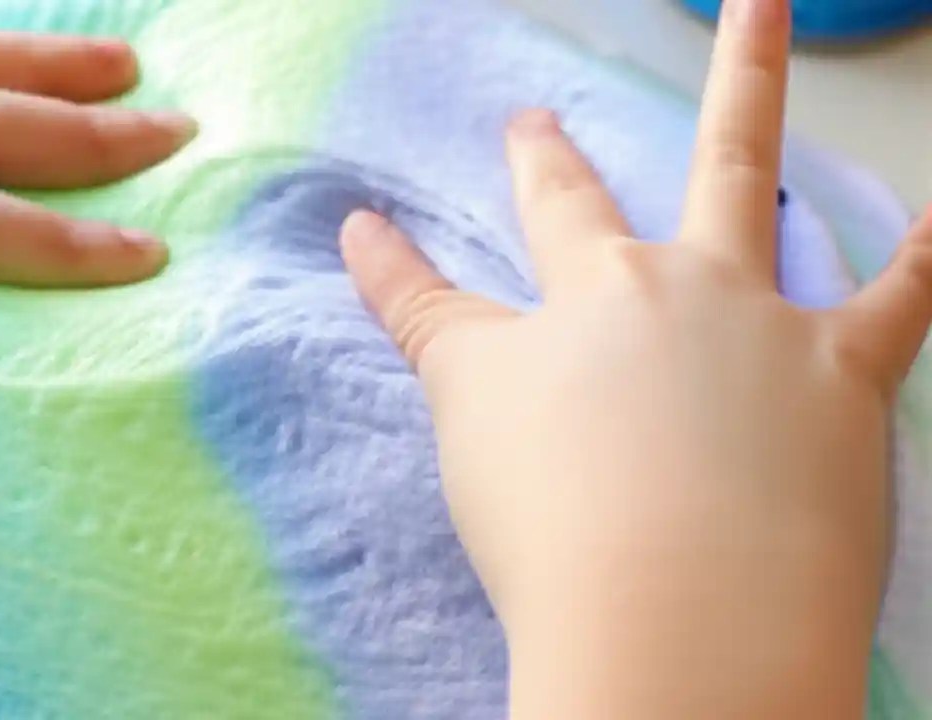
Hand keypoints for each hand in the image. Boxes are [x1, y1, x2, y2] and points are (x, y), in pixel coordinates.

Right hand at [341, 0, 930, 716]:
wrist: (678, 618)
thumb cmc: (556, 532)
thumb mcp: (468, 428)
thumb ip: (424, 323)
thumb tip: (356, 234)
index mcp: (546, 326)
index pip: (446, 295)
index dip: (402, 261)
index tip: (368, 225)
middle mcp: (643, 293)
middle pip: (585, 203)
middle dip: (548, 159)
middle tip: (532, 121)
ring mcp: (747, 320)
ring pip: (743, 176)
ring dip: (749, 80)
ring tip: (761, 10)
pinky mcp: (842, 371)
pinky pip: (895, 296)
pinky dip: (922, 255)